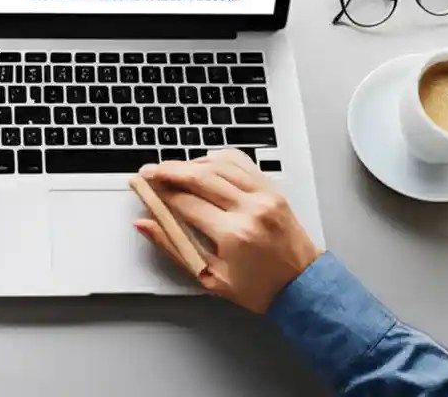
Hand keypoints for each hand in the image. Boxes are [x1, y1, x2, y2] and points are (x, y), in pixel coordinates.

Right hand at [135, 149, 321, 313]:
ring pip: (219, 164)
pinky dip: (218, 158)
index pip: (185, 202)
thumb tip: (145, 225)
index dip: (159, 193)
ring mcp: (264, 195)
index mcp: (233, 235)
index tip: (144, 188)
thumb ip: (174, 247)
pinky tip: (203, 163)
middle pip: (200, 177)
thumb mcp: (210, 277)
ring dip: (190, 162)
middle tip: (150, 172)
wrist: (302, 286)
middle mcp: (250, 209)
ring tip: (171, 168)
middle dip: (169, 171)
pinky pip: (241, 163)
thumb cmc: (259, 288)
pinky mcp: (272, 190)